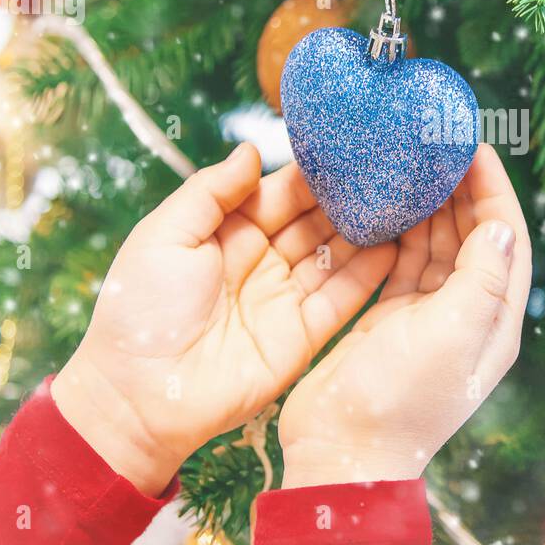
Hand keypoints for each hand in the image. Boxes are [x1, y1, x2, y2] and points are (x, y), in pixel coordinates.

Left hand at [52, 144, 396, 494]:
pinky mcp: (303, 336)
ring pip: (336, 255)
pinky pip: (343, 299)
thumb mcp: (165, 237)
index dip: (313, 173)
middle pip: (315, 221)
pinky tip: (399, 246)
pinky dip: (370, 274)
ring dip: (367, 231)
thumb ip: (210, 191)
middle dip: (349, 198)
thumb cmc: (141, 311)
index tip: (350, 147)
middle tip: (389, 170)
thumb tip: (250, 149)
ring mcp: (285, 298)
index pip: (280, 193)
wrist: (140, 398)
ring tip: (405, 201)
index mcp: (227, 233)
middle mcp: (262, 261)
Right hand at [278, 145, 530, 487]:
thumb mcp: (452, 333)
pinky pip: (401, 263)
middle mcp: (467, 315)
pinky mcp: (388, 320)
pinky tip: (384, 202)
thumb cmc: (399, 398)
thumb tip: (503, 227)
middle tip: (438, 145)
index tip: (474, 148)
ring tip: (411, 162)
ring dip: (428, 205)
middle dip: (461, 189)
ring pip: (436, 246)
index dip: (494, 191)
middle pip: (473, 237)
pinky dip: (397, 231)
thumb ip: (482, 277)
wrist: (341, 452)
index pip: (507, 240)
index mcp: (494, 320)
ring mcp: (427, 318)